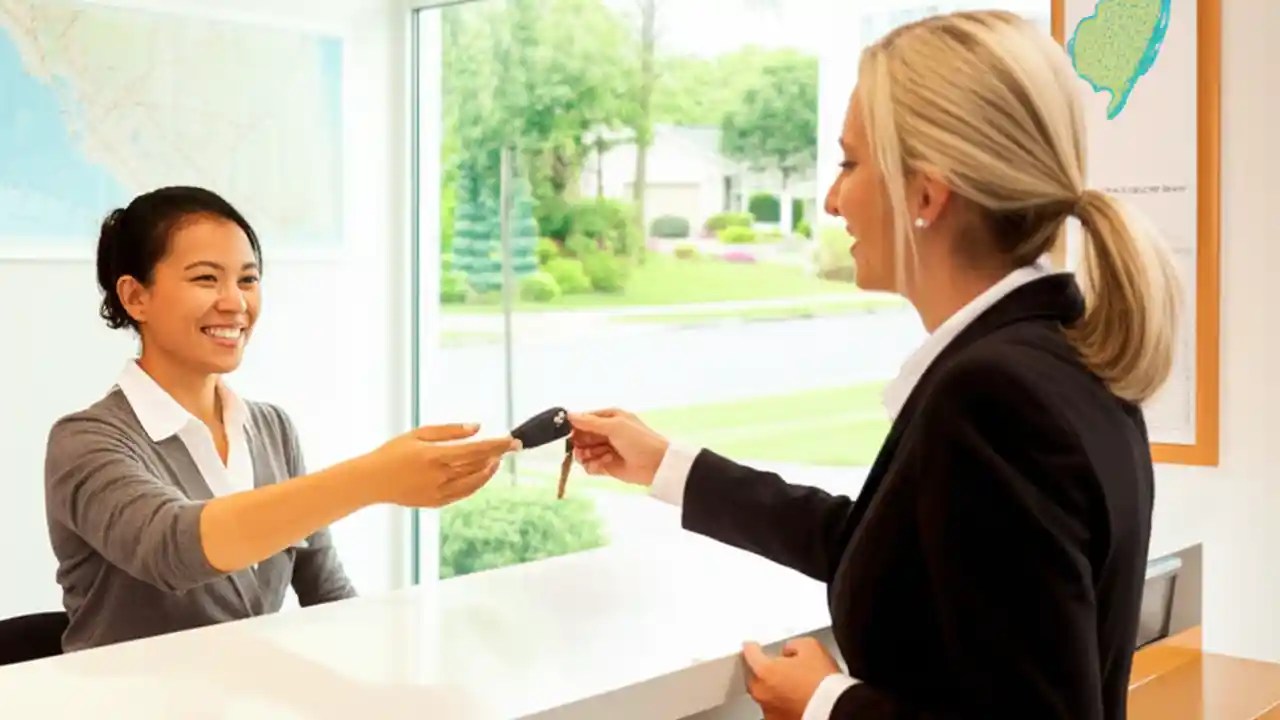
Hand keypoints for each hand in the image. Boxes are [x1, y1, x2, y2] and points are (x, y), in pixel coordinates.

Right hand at [362, 423, 519, 507]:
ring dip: (489, 471)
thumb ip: (450, 431)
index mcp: (435, 456)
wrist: (371, 481)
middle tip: (509, 447)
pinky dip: (476, 484)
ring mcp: (438, 493)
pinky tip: (481, 474)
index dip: (498, 445)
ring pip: (474, 483)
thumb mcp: (418, 434)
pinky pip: (463, 494)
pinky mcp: (435, 503)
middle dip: (497, 456)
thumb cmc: (393, 453)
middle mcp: (439, 476)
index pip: (476, 450)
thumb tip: (478, 428)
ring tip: (496, 459)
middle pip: (478, 466)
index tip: (514, 441)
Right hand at [566, 408, 668, 485]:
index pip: (583, 420)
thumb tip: (569, 415)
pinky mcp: (605, 466)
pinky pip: (589, 466)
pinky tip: (605, 463)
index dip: (574, 427)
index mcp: (608, 418)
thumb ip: (590, 422)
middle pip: (579, 437)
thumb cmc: (639, 440)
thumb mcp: (614, 426)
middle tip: (584, 447)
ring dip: (587, 455)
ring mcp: (604, 450)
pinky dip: (593, 466)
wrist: (656, 465)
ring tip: (601, 456)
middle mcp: (604, 433)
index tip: (568, 434)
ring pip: (582, 453)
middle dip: (579, 443)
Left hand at [742, 638, 840, 719]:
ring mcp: (769, 712)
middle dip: (763, 670)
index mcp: (764, 671)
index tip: (753, 646)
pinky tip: (798, 700)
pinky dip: (783, 705)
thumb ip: (793, 645)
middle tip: (780, 666)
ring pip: (765, 695)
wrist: (835, 710)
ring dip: (774, 689)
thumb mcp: (810, 647)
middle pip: (754, 677)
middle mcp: (762, 693)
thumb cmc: (823, 682)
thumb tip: (790, 651)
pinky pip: (776, 710)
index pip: (749, 653)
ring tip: (795, 685)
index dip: (753, 647)